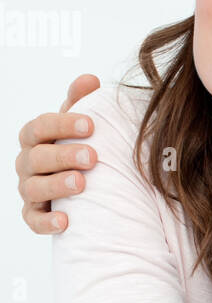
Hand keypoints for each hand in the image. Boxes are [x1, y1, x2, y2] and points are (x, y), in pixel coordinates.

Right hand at [16, 74, 100, 233]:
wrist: (83, 184)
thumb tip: (88, 80)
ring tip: (81, 184)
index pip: (40, 127)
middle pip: (37, 157)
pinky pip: (33, 220)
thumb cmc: (77, 146)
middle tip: (92, 157)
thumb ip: (81, 101)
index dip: (63, 125)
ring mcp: (29, 189)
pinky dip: (46, 223)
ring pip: (33, 188)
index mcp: (36, 137)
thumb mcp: (79, 123)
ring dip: (56, 185)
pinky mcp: (34, 214)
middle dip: (64, 155)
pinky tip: (65, 221)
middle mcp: (27, 162)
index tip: (91, 125)